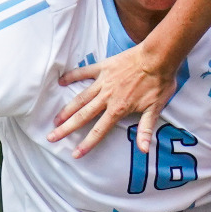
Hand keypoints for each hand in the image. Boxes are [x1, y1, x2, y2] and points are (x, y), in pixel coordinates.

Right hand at [50, 45, 176, 156]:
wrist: (158, 57)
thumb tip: (144, 149)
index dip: (87, 143)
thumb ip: (146, 129)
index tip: (75, 154)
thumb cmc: (159, 83)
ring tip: (55, 119)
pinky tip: (61, 82)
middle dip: (66, 128)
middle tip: (51, 137)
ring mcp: (103, 82)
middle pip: (83, 116)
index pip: (99, 130)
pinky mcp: (103, 67)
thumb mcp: (156, 109)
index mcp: (118, 109)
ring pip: (80, 98)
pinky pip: (84, 72)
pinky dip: (72, 76)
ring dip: (66, 109)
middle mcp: (107, 97)